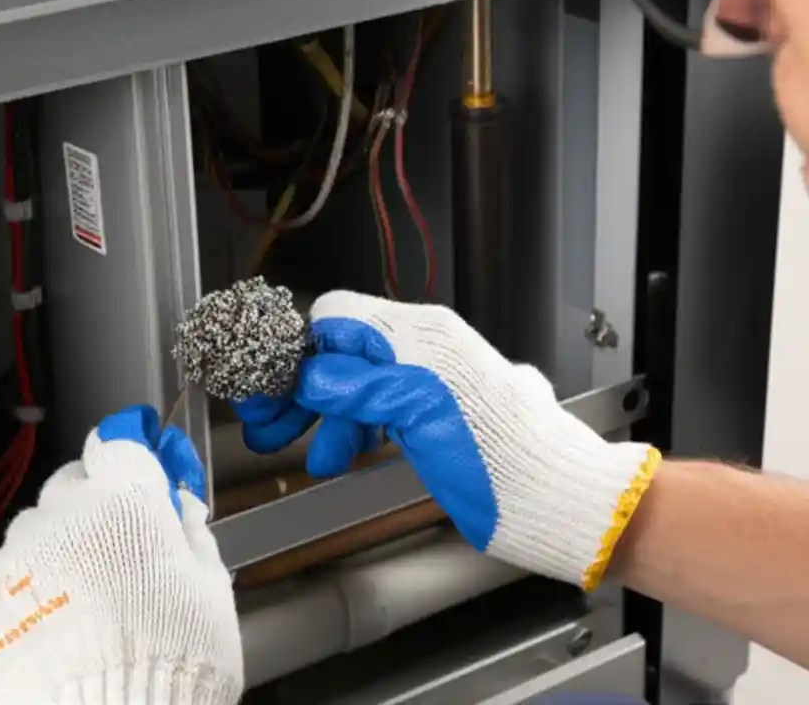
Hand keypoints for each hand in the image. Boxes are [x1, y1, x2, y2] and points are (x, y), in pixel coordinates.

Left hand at [0, 405, 242, 703]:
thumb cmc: (171, 661)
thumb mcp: (210, 590)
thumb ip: (191, 535)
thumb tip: (182, 511)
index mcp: (121, 502)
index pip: (117, 444)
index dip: (133, 455)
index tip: (145, 466)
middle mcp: (59, 519)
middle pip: (72, 486)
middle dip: (96, 507)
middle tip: (125, 551)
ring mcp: (15, 562)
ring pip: (36, 535)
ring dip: (60, 552)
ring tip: (92, 604)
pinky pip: (11, 585)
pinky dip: (32, 597)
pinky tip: (61, 631)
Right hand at [234, 291, 659, 589]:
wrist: (555, 500)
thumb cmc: (506, 458)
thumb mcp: (419, 411)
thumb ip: (360, 386)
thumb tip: (310, 375)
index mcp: (421, 337)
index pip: (337, 321)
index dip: (297, 352)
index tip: (266, 385)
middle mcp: (422, 353)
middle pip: (340, 355)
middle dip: (299, 389)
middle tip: (266, 422)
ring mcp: (426, 386)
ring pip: (354, 387)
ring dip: (321, 416)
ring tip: (302, 450)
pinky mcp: (431, 419)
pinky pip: (375, 412)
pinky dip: (350, 431)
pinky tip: (338, 455)